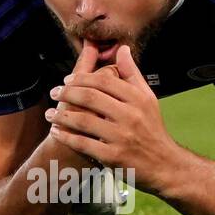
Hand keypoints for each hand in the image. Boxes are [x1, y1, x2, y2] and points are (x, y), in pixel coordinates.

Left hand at [44, 43, 183, 194]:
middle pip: (90, 98)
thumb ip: (132, 74)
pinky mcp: (113, 156)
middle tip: (54, 93)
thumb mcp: (148, 99)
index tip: (67, 80)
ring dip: (62, 115)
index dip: (81, 78)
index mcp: (138, 99)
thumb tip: (122, 49)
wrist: (165, 165)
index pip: (104, 81)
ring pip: (83, 121)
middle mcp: (130, 116)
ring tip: (49, 113)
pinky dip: (66, 137)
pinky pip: (83, 143)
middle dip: (67, 93)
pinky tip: (56, 132)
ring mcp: (121, 137)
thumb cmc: (153, 129)